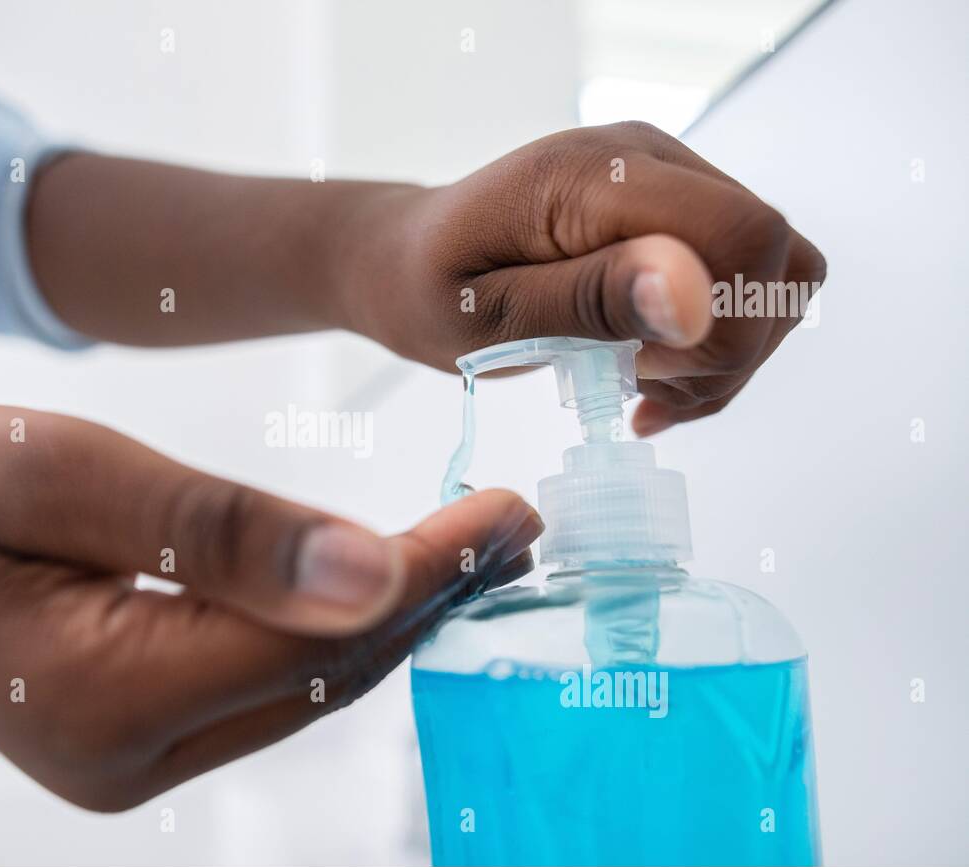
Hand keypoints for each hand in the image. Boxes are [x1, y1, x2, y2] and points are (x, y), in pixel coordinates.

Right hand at [0, 407, 539, 809]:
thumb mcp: (67, 472)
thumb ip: (216, 529)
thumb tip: (372, 567)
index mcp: (102, 695)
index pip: (310, 644)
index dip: (421, 577)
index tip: (502, 512)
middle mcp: (128, 759)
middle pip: (323, 679)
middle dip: (430, 598)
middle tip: (515, 522)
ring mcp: (135, 765)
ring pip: (306, 690)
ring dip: (396, 617)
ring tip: (478, 547)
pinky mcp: (142, 745)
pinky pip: (269, 691)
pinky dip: (335, 633)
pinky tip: (385, 581)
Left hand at [343, 122, 826, 434]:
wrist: (411, 261)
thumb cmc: (433, 292)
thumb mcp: (491, 317)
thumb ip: (590, 299)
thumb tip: (693, 296)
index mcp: (597, 175)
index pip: (743, 234)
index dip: (726, 325)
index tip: (647, 374)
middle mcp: (649, 158)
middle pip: (774, 258)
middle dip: (724, 351)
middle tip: (634, 388)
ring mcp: (669, 179)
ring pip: (774, 276)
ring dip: (722, 357)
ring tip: (638, 386)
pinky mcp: (674, 212)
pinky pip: (744, 284)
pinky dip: (713, 349)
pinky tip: (650, 379)